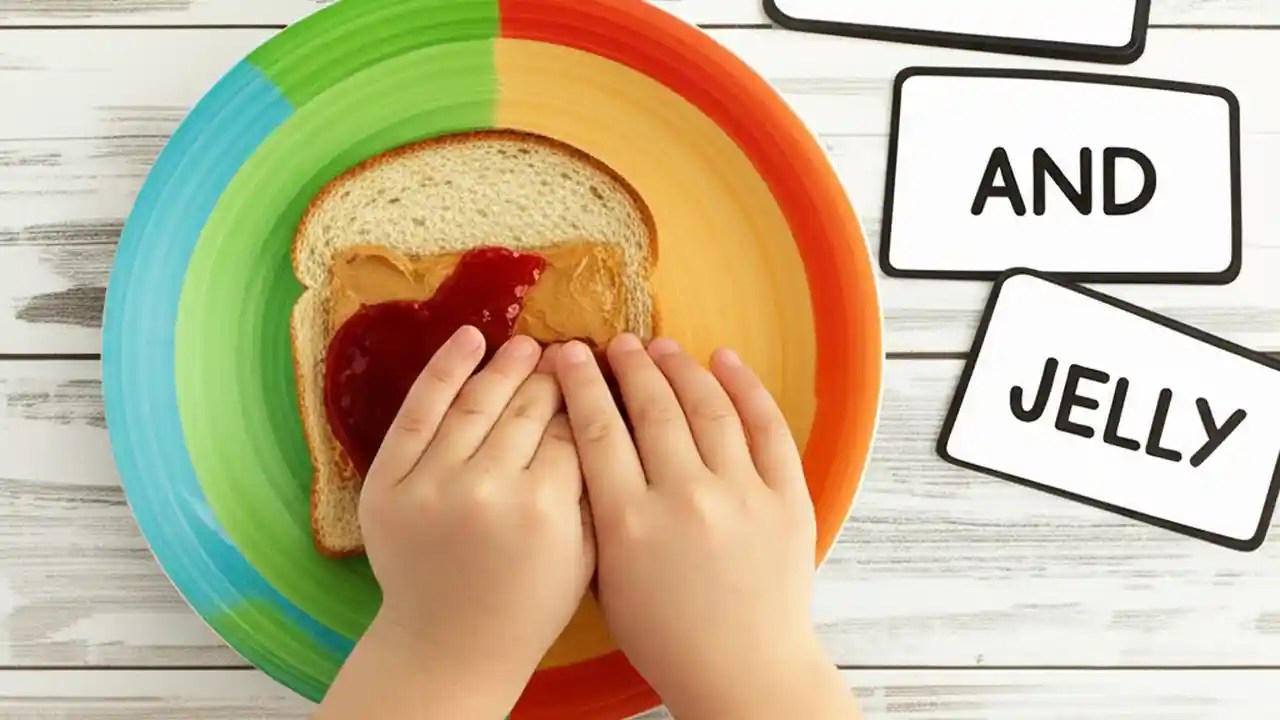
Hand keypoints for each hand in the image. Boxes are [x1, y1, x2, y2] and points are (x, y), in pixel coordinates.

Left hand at [316, 328, 593, 719]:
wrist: (448, 646)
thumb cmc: (527, 606)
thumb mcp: (585, 555)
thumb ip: (593, 489)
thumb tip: (597, 418)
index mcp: (544, 508)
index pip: (570, 433)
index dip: (583, 403)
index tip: (590, 379)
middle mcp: (487, 488)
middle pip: (527, 412)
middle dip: (550, 381)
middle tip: (564, 353)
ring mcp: (430, 483)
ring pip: (477, 405)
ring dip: (505, 368)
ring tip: (526, 348)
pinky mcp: (387, 483)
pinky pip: (417, 412)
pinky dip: (443, 370)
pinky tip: (469, 339)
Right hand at [555, 335, 858, 719]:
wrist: (745, 671)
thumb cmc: (669, 638)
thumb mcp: (608, 581)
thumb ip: (598, 514)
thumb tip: (593, 446)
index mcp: (631, 523)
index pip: (598, 429)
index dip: (580, 383)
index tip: (568, 355)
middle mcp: (685, 499)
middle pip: (652, 408)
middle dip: (629, 366)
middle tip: (617, 344)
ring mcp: (741, 495)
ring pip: (707, 407)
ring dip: (681, 368)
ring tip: (662, 347)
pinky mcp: (786, 498)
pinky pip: (768, 428)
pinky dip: (746, 388)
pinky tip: (725, 360)